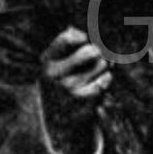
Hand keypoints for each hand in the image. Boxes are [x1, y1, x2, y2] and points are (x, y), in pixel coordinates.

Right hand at [39, 26, 110, 153]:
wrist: (61, 123)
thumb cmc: (63, 85)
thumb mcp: (58, 65)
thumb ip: (70, 45)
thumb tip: (88, 30)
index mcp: (46, 61)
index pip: (68, 37)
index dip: (83, 37)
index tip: (86, 41)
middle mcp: (54, 73)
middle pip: (91, 50)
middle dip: (99, 54)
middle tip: (96, 60)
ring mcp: (68, 87)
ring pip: (102, 64)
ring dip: (103, 68)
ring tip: (93, 76)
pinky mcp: (83, 99)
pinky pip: (106, 79)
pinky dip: (105, 81)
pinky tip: (96, 86)